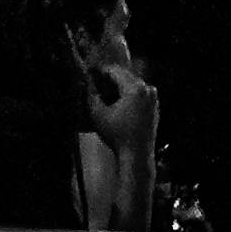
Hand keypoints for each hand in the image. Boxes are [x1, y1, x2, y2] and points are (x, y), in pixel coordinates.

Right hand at [82, 46, 161, 229]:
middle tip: (89, 82)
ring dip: (114, 90)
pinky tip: (111, 107)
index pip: (112, 71)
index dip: (95, 71)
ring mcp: (154, 100)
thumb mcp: (97, 114)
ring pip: (128, 87)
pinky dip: (123, 99)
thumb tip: (75, 78)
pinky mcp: (154, 110)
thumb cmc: (116, 138)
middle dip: (106, 80)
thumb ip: (88, 94)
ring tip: (99, 97)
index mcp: (136, 88)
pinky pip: (135, 97)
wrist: (137, 160)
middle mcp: (149, 90)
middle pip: (122, 77)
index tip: (83, 71)